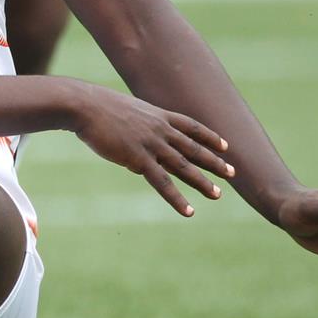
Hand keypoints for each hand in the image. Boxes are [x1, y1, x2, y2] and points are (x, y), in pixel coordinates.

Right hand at [63, 81, 233, 216]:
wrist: (84, 106)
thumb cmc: (96, 107)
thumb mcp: (123, 111)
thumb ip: (136, 127)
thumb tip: (138, 151)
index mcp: (157, 115)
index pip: (191, 126)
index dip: (210, 136)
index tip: (225, 146)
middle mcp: (159, 129)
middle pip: (193, 148)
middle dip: (215, 162)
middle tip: (232, 173)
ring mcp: (151, 144)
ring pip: (184, 166)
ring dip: (203, 182)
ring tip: (218, 195)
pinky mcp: (138, 159)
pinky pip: (162, 182)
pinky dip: (177, 198)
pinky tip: (189, 211)